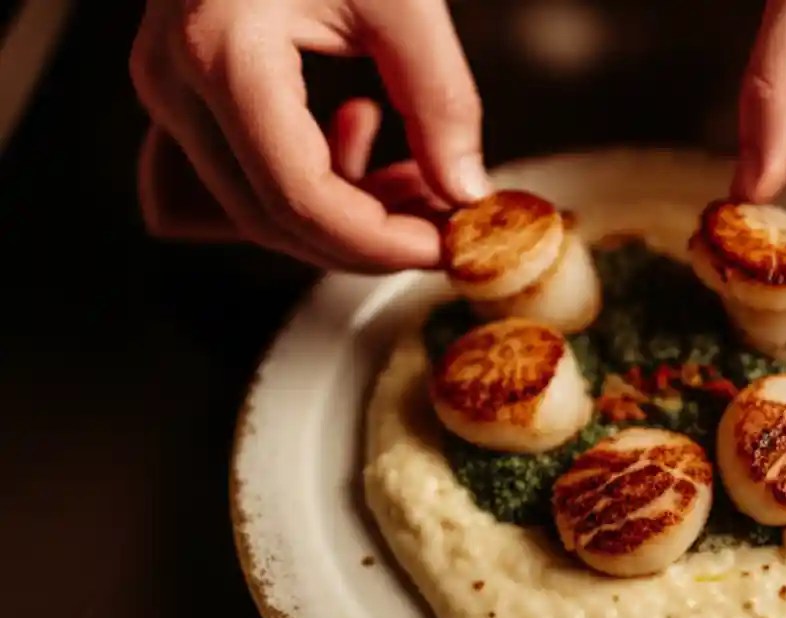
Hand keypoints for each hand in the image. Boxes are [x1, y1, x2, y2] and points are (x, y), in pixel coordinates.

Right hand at [129, 0, 489, 271]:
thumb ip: (440, 101)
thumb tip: (466, 193)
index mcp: (222, 52)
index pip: (298, 198)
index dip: (378, 242)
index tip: (446, 244)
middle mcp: (173, 81)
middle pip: (270, 219)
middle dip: (366, 240)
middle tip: (442, 226)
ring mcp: (166, 87)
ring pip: (252, 207)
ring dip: (341, 216)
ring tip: (414, 178)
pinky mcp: (182, 86)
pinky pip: (236, 173)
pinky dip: (306, 180)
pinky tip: (360, 132)